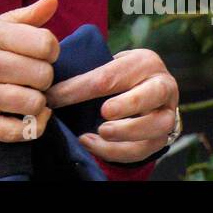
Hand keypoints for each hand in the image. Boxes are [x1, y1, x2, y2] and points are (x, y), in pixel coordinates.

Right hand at [0, 0, 60, 142]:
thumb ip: (21, 17)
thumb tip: (54, 0)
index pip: (43, 43)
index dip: (50, 51)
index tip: (40, 55)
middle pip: (42, 74)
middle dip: (43, 77)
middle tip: (30, 77)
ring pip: (33, 103)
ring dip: (36, 102)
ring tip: (26, 95)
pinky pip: (17, 131)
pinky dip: (31, 127)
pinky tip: (26, 116)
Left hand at [45, 47, 178, 163]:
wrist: (148, 90)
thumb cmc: (119, 76)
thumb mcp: (110, 63)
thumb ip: (87, 67)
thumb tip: (46, 79)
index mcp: (144, 61)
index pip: (110, 74)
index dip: (79, 88)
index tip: (53, 97)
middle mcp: (162, 85)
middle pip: (148, 95)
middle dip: (124, 105)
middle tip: (102, 113)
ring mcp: (167, 113)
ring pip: (154, 125)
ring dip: (125, 132)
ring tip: (100, 133)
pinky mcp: (164, 137)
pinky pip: (143, 149)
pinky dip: (118, 151)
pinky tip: (95, 145)